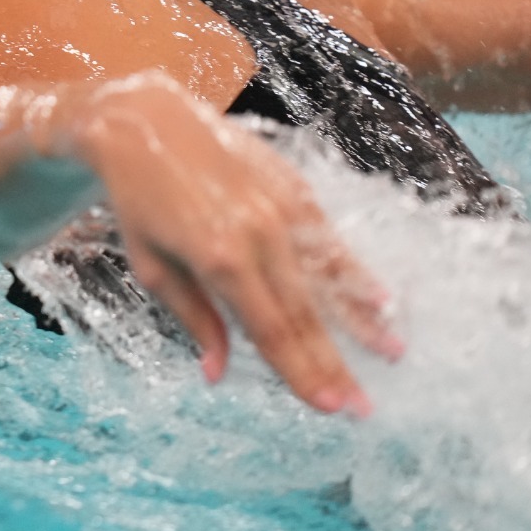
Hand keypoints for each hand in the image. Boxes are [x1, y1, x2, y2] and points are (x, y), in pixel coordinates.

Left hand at [69, 72, 401, 415]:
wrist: (143, 121)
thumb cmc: (137, 199)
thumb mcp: (151, 265)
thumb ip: (193, 317)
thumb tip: (217, 374)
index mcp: (219, 259)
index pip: (271, 330)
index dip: (301, 373)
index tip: (329, 409)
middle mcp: (259, 234)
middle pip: (305, 312)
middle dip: (334, 363)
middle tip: (363, 407)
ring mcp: (280, 207)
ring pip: (327, 275)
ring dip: (360, 319)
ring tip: (392, 353)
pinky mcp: (290, 186)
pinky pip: (327, 237)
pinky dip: (354, 269)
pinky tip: (381, 296)